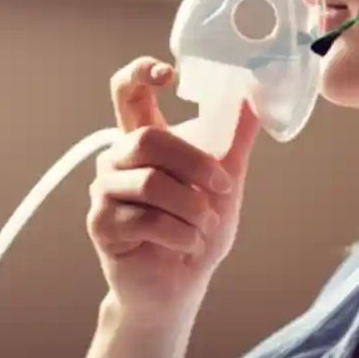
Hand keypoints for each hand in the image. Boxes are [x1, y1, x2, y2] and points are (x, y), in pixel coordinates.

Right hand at [85, 56, 259, 321]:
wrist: (181, 285)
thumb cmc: (197, 227)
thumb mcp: (225, 178)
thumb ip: (235, 138)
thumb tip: (257, 97)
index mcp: (142, 138)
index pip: (127, 92)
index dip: (140, 72)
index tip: (170, 74)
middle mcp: (117, 158)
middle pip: (148, 140)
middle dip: (195, 166)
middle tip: (222, 188)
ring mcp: (104, 191)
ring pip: (152, 184)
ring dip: (193, 210)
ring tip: (203, 227)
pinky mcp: (101, 224)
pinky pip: (148, 220)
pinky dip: (182, 235)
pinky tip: (187, 245)